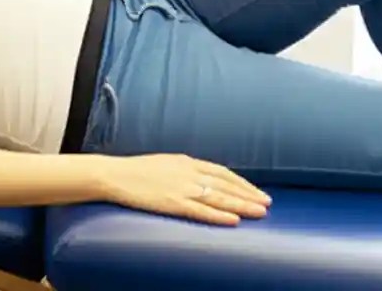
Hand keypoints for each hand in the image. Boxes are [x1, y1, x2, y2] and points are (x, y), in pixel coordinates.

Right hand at [97, 154, 270, 225]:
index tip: (257, 191)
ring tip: (260, 212)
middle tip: (267, 203)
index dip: (242, 182)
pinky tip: (233, 220)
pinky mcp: (172, 202)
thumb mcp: (165, 163)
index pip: (222, 172)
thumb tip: (201, 179)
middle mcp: (188, 173)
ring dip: (241, 204)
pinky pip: (200, 210)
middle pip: (226, 184)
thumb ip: (184, 170)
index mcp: (186, 162)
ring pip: (219, 197)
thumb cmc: (135, 171)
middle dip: (249, 194)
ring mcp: (181, 188)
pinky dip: (218, 215)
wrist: (113, 175)